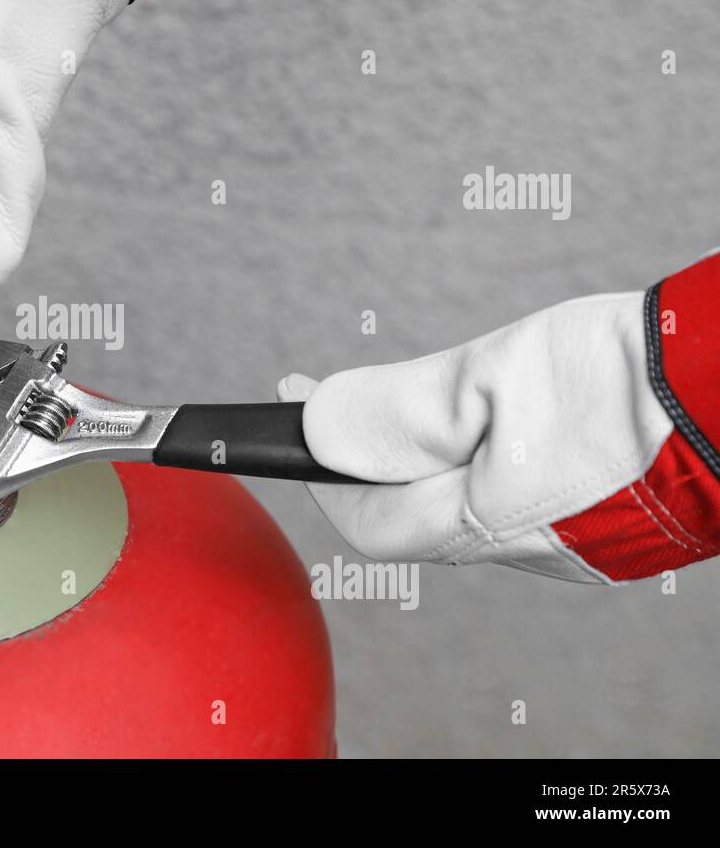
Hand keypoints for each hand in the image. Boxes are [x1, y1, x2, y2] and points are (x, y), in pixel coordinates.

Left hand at [280, 289, 718, 582]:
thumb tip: (316, 428)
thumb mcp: (492, 379)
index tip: (292, 401)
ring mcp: (562, 540)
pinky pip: (505, 497)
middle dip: (363, 453)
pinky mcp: (596, 522)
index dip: (317, 463)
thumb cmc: (634, 383)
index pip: (364, 517)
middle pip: (406, 510)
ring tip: (413, 397)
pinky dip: (472, 460)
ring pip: (457, 502)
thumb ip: (397, 412)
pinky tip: (485, 420)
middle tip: (335, 392)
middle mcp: (519, 547)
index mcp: (483, 523)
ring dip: (418, 454)